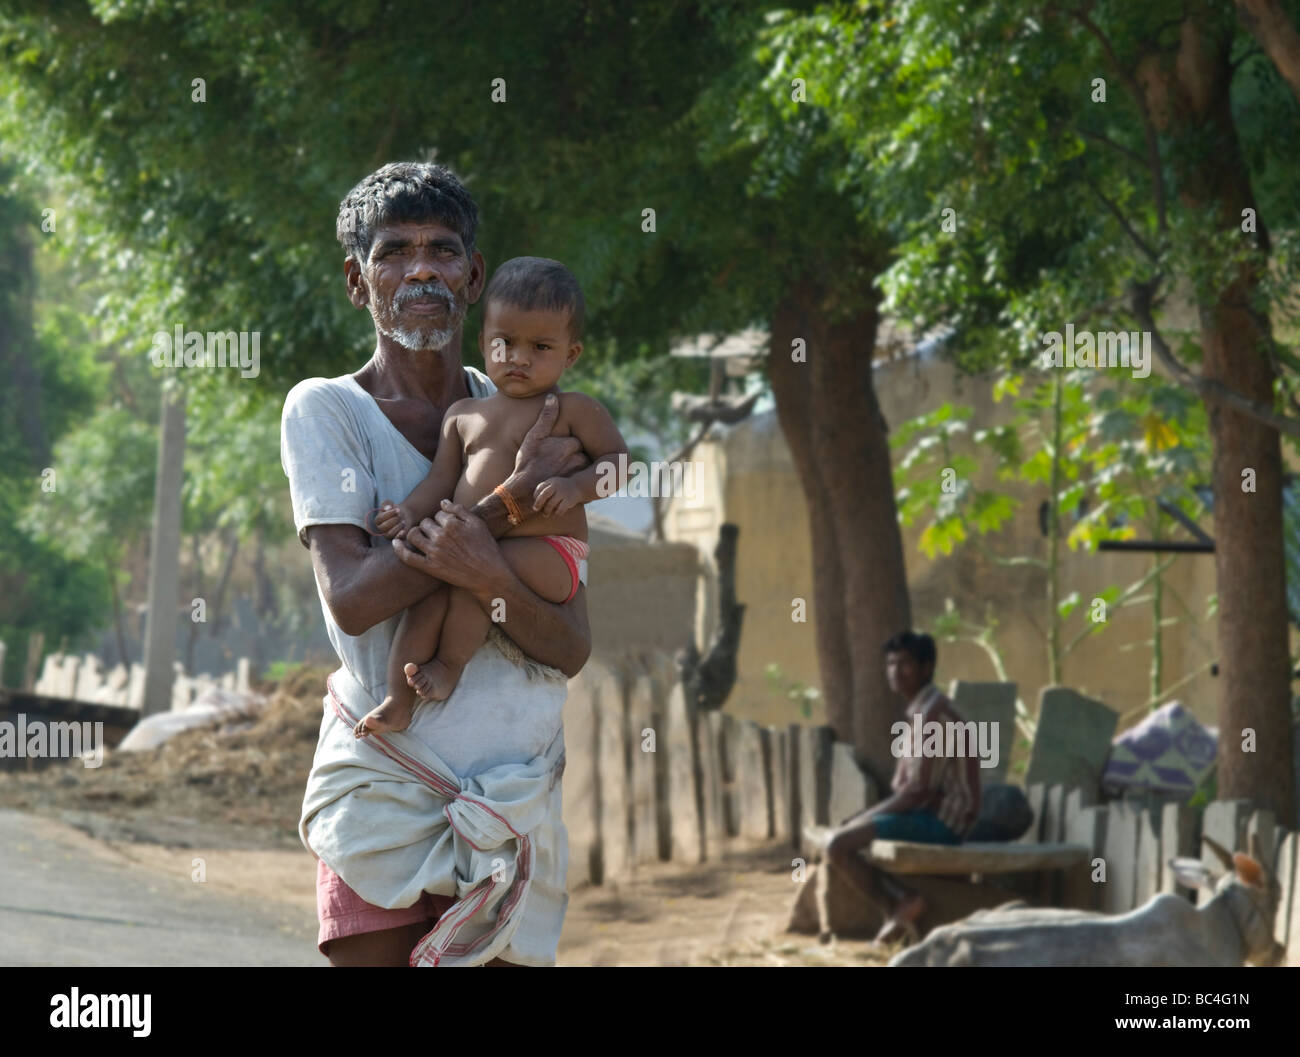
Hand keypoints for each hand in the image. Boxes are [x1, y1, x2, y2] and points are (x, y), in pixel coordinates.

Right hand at [372, 501, 410, 540]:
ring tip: (403, 521)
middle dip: (394, 520)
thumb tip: (388, 508)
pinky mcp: (394, 538)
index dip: (389, 514)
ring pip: (389, 534)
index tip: (398, 509)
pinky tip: (403, 530)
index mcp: (378, 520)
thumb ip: (387, 503)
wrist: (405, 516)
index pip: (380, 518)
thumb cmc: (395, 509)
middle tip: (400, 515)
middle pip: (384, 527)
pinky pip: (395, 539)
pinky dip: (399, 535)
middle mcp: (381, 528)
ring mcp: (387, 534)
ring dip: (397, 527)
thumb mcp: (390, 503)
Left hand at [394, 500, 512, 596]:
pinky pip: (408, 556)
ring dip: (415, 533)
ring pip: (413, 535)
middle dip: (429, 525)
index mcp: (452, 524)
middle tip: (436, 533)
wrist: (489, 575)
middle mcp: (441, 536)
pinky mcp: (430, 567)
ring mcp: (434, 552)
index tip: (448, 526)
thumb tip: (442, 502)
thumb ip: (459, 510)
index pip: (438, 513)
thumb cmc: (486, 548)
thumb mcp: (478, 524)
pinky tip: (396, 543)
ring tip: (421, 537)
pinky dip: (399, 548)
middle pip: (424, 523)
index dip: (443, 519)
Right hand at [509, 394, 587, 496]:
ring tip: (559, 472)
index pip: (577, 439)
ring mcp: (580, 475)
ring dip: (576, 468)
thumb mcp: (534, 437)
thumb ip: (546, 417)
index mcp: (571, 444)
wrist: (523, 493)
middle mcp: (579, 459)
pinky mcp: (578, 488)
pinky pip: (582, 481)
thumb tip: (553, 397)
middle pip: (582, 453)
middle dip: (574, 456)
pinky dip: (577, 480)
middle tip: (556, 462)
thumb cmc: (526, 464)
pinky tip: (564, 481)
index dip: (567, 444)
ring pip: (583, 467)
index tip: (556, 450)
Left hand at [533, 476, 582, 516]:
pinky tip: (556, 513)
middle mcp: (557, 486)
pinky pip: (561, 509)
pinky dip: (557, 513)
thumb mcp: (552, 484)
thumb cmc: (560, 488)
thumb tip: (534, 501)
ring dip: (547, 510)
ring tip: (545, 514)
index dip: (536, 495)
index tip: (536, 501)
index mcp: (551, 482)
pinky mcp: (569, 500)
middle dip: (538, 503)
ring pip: (552, 503)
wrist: (577, 486)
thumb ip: (543, 489)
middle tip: (535, 509)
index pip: (540, 488)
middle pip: (544, 494)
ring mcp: (563, 493)